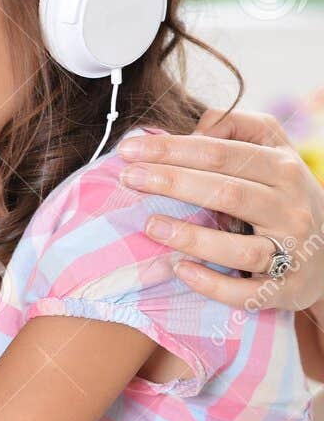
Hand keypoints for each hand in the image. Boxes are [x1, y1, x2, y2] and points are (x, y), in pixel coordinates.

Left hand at [116, 109, 323, 311]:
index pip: (221, 154)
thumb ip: (238, 127)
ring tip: (150, 226)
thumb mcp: (273, 151)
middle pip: (228, 192)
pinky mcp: (287, 290)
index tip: (129, 150)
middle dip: (173, 182)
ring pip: (242, 248)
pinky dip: (214, 284)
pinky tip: (180, 271)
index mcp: (283, 170)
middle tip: (128, 179)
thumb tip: (198, 127)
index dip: (173, 149)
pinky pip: (248, 293)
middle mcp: (291, 209)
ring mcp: (292, 252)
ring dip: (192, 237)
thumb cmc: (282, 195)